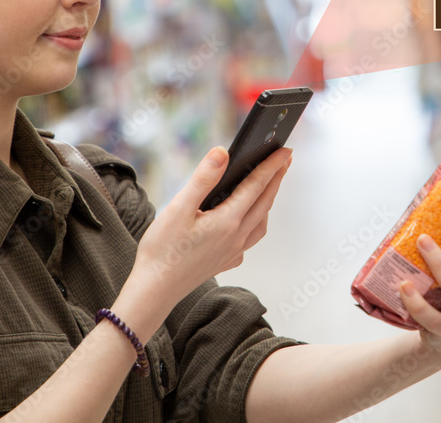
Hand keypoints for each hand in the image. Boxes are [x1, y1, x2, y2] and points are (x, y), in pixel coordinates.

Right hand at [128, 146, 291, 310]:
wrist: (155, 290)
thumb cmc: (162, 249)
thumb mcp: (178, 208)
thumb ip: (203, 179)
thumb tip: (223, 153)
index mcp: (227, 221)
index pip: (257, 186)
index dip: (272, 165)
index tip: (285, 149)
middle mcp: (237, 237)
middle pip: (264, 202)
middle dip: (276, 179)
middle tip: (286, 159)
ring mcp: (233, 252)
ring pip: (261, 223)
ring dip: (267, 202)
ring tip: (268, 186)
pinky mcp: (226, 261)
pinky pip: (250, 239)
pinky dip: (255, 224)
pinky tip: (245, 220)